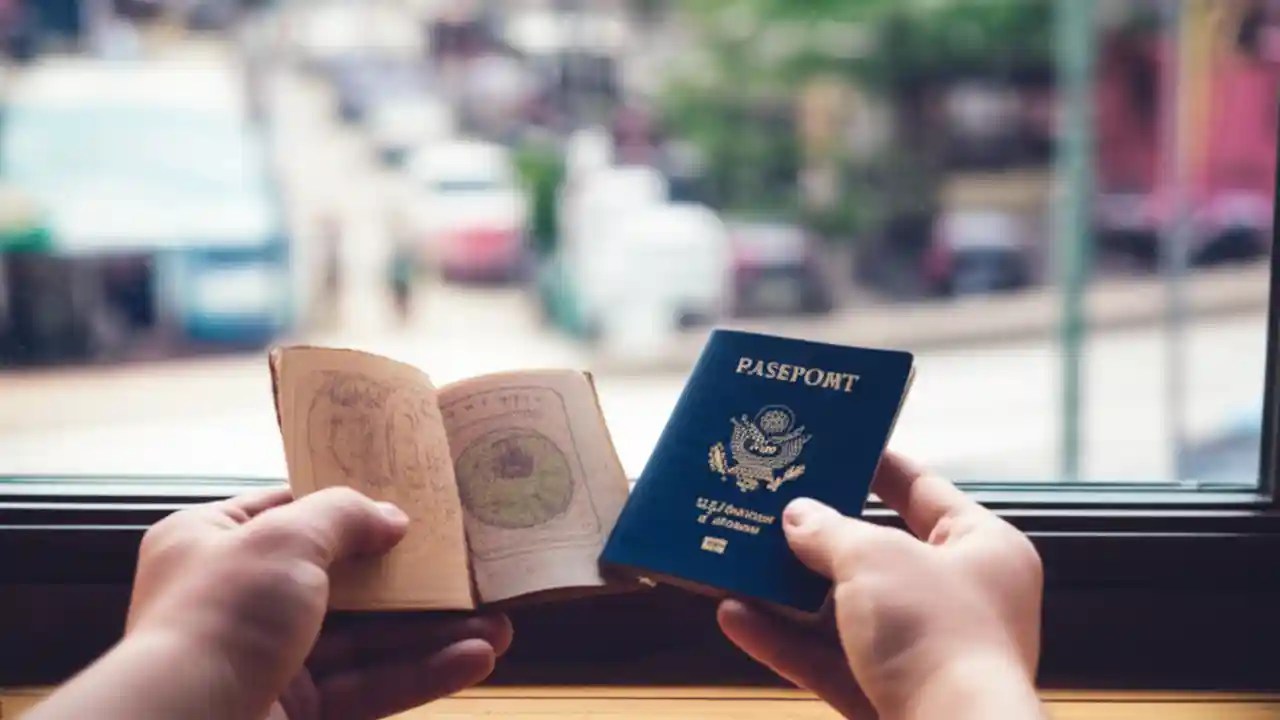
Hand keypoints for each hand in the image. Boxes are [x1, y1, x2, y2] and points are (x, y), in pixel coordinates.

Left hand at [32, 487, 509, 719]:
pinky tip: (473, 661)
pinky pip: (367, 688)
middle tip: (469, 574)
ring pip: (365, 642)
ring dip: (431, 634)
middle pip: (342, 583)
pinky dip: (419, 675)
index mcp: (212, 544)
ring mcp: (269, 663)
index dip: (349, 507)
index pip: (288, 512)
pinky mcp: (297, 715)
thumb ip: (344, 516)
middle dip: (410, 582)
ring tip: (496, 626)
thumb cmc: (223, 618)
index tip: (410, 505)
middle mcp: (239, 602)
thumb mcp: (285, 537)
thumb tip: (391, 518)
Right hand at [718, 452, 1042, 718]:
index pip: (923, 490)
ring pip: (844, 611)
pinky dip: (785, 640)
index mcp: (981, 548)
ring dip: (789, 591)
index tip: (833, 445)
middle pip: (876, 553)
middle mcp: (959, 598)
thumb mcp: (874, 558)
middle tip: (770, 506)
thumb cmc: (937, 635)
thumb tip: (799, 517)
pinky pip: (829, 660)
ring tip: (736, 562)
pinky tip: (736, 617)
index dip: (876, 465)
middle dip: (817, 536)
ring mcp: (924, 652)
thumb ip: (829, 532)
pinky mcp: (890, 696)